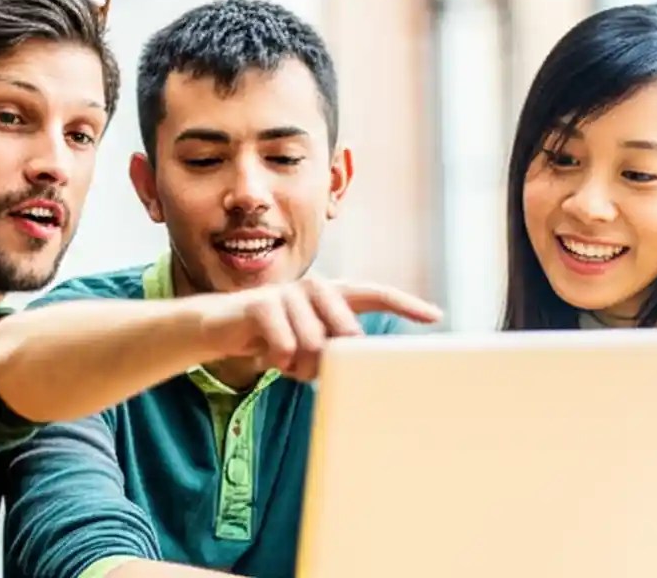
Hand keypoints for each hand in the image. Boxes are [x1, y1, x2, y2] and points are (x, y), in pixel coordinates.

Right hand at [196, 276, 442, 380]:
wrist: (220, 328)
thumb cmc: (273, 338)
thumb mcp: (308, 346)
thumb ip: (335, 351)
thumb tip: (360, 368)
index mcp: (332, 296)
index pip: (375, 293)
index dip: (406, 305)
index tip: (436, 316)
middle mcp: (315, 287)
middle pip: (347, 335)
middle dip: (329, 362)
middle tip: (304, 367)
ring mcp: (289, 293)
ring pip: (315, 346)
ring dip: (299, 365)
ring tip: (283, 359)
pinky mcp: (263, 304)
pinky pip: (286, 346)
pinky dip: (279, 360)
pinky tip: (266, 355)